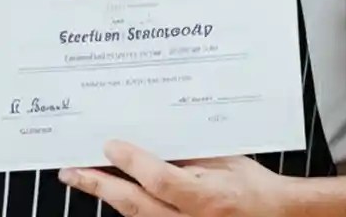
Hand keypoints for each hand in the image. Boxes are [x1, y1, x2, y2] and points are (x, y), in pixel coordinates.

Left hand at [58, 140, 294, 216]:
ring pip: (134, 216)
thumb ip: (189, 153)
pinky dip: (124, 205)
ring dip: (105, 195)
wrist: (274, 216)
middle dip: (99, 185)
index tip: (111, 144)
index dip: (134, 163)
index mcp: (208, 197)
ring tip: (79, 177)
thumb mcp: (225, 161)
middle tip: (71, 171)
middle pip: (136, 205)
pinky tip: (108, 190)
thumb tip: (152, 135)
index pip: (162, 181)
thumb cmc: (252, 187)